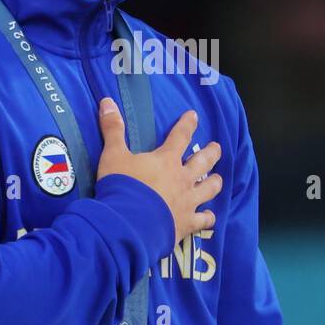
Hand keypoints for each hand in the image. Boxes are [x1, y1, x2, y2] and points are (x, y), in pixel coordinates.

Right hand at [96, 100, 222, 245]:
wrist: (128, 223)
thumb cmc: (121, 186)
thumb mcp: (112, 155)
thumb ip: (113, 129)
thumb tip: (107, 101)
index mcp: (166, 160)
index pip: (180, 136)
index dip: (187, 124)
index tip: (194, 115)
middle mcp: (182, 178)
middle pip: (203, 161)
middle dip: (212, 152)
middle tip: (217, 147)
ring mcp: (187, 201)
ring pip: (209, 189)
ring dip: (214, 182)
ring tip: (217, 179)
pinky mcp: (187, 223)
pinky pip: (203, 220)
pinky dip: (207, 218)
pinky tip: (209, 217)